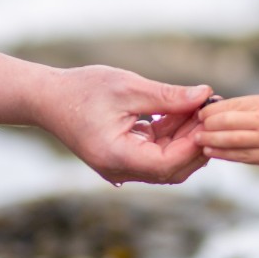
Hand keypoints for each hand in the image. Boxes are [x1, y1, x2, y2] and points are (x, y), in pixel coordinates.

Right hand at [41, 67, 213, 184]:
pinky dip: (171, 136)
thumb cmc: (82, 90)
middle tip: (212, 113)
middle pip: (172, 169)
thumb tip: (204, 95)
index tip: (211, 118)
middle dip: (196, 143)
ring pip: (166, 163)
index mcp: (117, 157)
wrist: (46, 98)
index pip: (168, 163)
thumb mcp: (128, 87)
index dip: (194, 144)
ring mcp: (121, 167)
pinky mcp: (123, 158)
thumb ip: (167, 96)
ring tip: (200, 108)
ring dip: (185, 138)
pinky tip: (183, 112)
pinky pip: (155, 154)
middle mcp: (120, 170)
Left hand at [197, 94, 258, 169]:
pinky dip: (224, 154)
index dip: (210, 110)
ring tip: (198, 141)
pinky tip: (212, 152)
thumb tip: (218, 110)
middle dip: (207, 126)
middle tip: (194, 128)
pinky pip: (242, 157)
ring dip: (211, 141)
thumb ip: (246, 107)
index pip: (229, 106)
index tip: (199, 113)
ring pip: (232, 142)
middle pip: (227, 123)